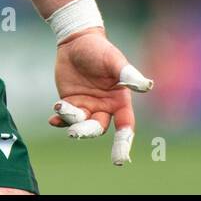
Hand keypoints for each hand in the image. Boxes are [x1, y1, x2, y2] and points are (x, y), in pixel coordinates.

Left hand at [48, 28, 153, 165]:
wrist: (76, 40)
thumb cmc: (100, 49)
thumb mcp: (115, 60)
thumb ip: (128, 74)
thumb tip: (147, 86)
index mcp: (120, 100)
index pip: (125, 127)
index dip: (123, 143)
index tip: (119, 160)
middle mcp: (104, 107)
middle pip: (98, 128)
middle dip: (86, 132)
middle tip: (74, 133)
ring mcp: (86, 106)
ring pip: (80, 123)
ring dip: (70, 119)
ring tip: (60, 105)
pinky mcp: (70, 102)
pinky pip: (65, 118)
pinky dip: (59, 119)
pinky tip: (53, 118)